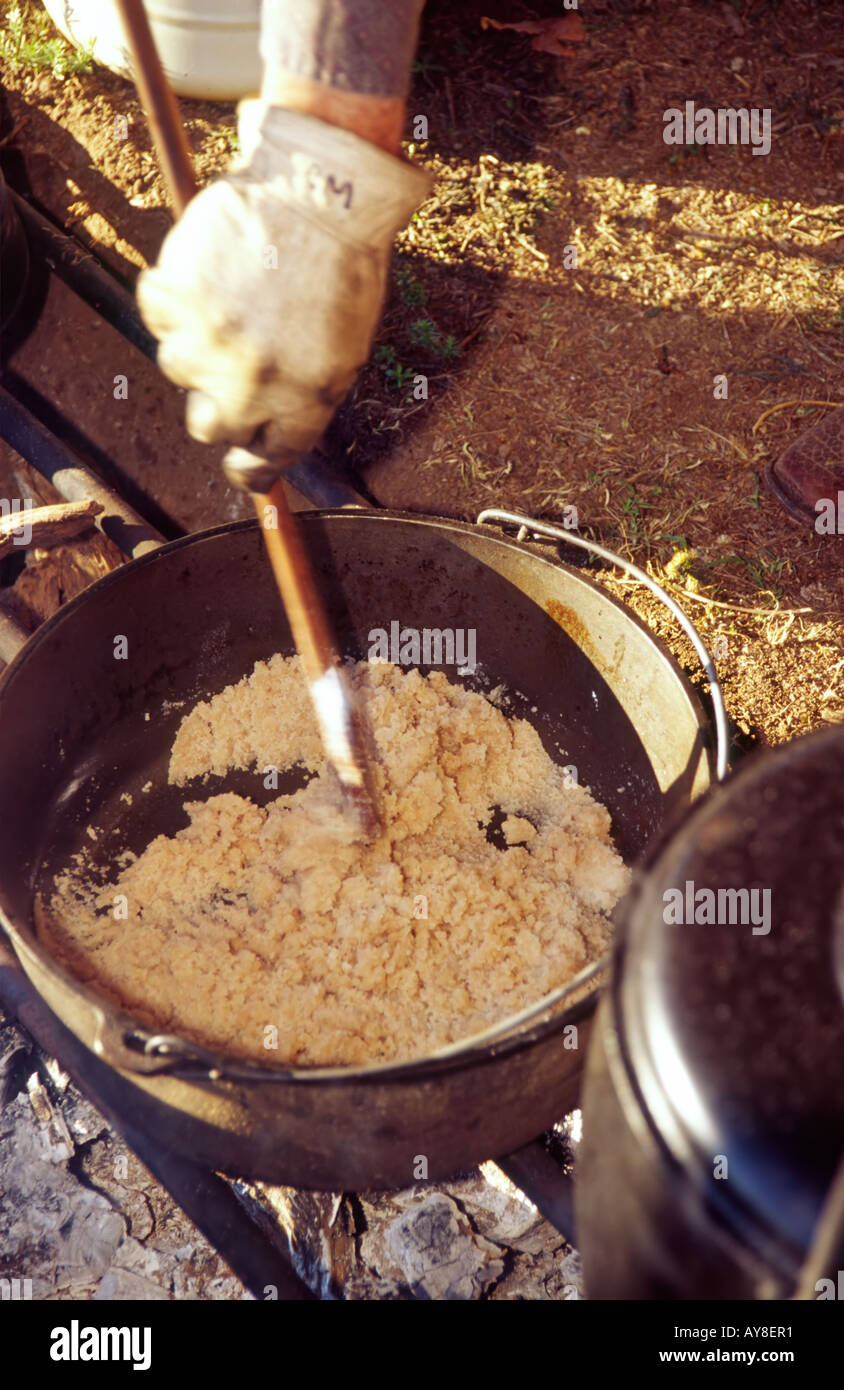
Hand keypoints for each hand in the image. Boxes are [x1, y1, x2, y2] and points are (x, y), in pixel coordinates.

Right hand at [137, 105, 429, 455]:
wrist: (320, 191)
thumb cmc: (343, 265)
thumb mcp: (344, 349)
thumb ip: (302, 398)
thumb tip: (266, 432)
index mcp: (303, 403)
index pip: (262, 462)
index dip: (247, 465)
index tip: (240, 458)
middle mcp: (252, 384)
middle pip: (209, 426)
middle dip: (215, 406)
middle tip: (228, 369)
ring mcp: (210, 343)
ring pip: (178, 367)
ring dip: (196, 340)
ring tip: (231, 296)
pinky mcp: (177, 298)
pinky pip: (157, 313)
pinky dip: (173, 295)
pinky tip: (206, 272)